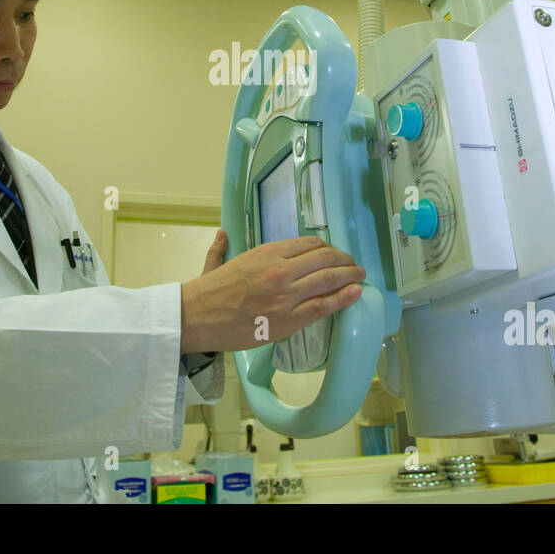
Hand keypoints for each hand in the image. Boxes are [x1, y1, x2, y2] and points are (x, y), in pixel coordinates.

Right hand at [180, 234, 363, 353]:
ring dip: (350, 277)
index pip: (309, 244)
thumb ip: (221, 246)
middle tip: (353, 265)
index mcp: (266, 252)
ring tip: (360, 277)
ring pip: (328, 280)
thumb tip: (221, 234)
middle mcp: (280, 269)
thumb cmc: (205, 291)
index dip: (327, 248)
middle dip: (345, 260)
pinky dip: (342, 298)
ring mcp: (286, 295)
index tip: (334, 254)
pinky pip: (322, 306)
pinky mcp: (288, 319)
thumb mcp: (216, 260)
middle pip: (325, 259)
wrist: (195, 317)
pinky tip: (355, 293)